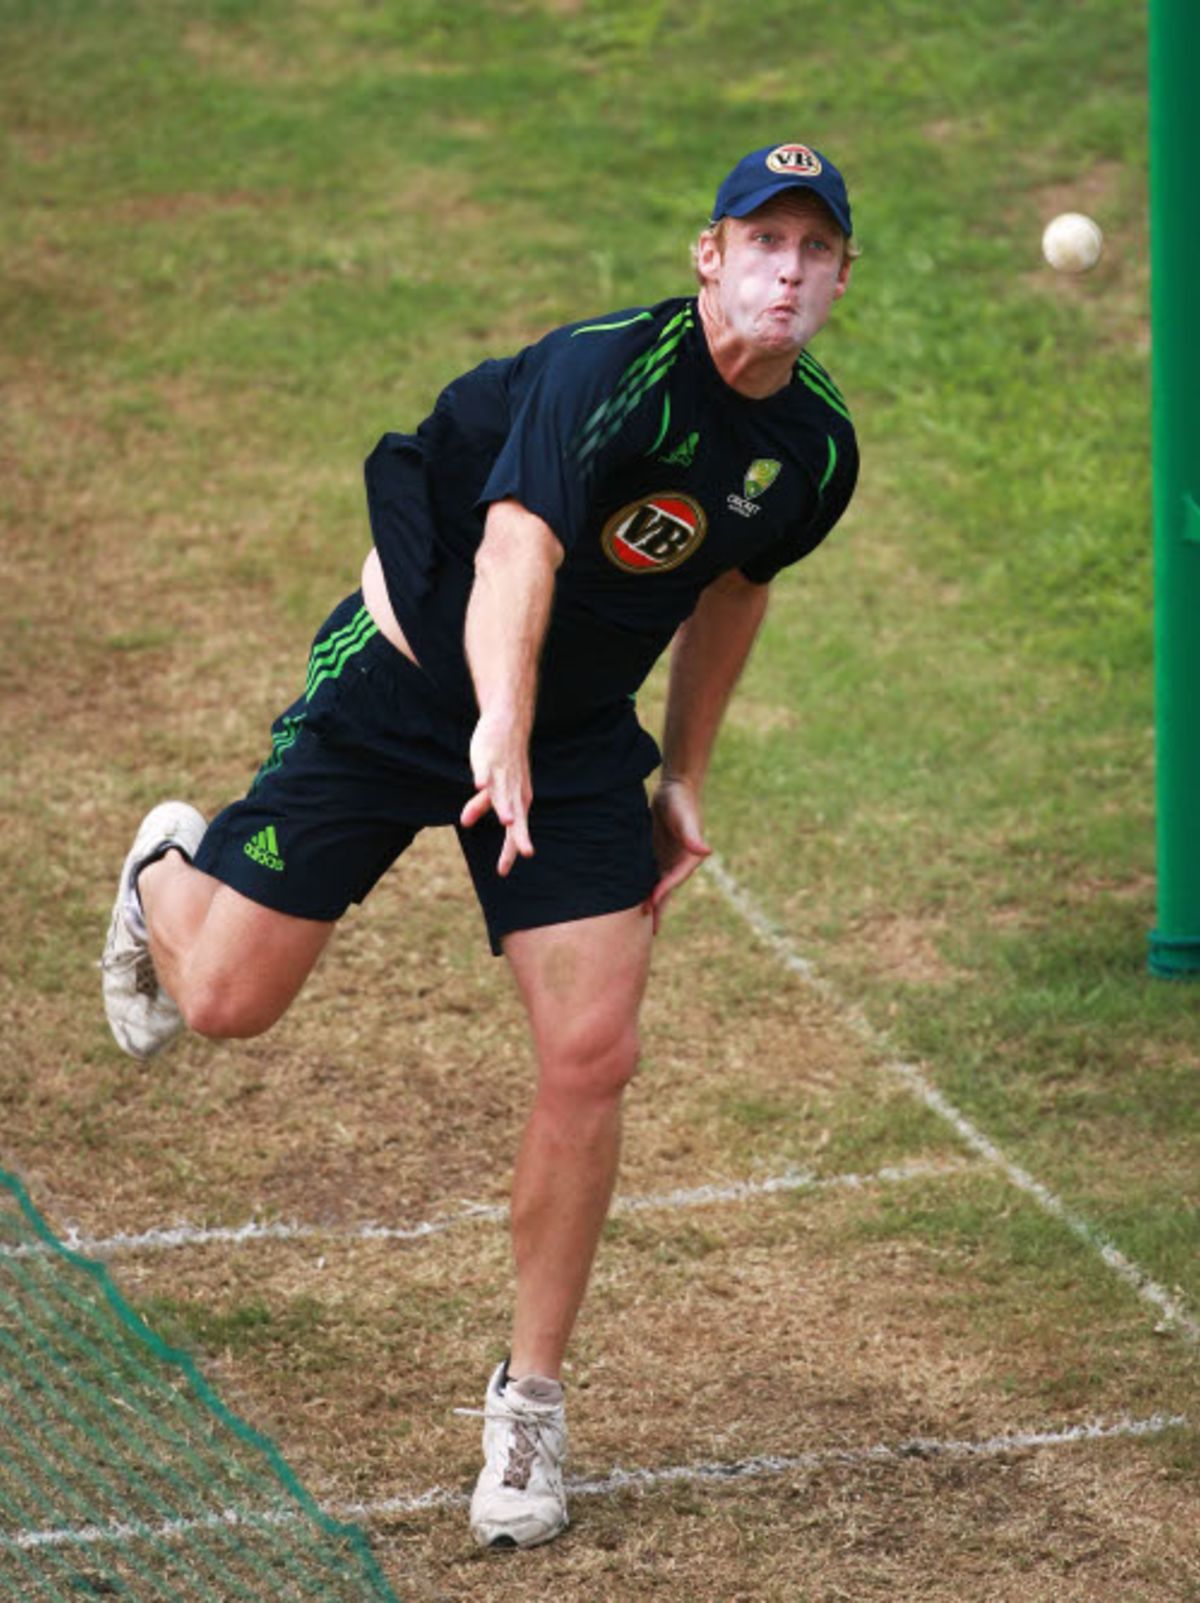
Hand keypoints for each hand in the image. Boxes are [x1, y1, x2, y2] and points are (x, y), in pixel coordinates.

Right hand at [459, 708, 533, 875]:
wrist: (508, 725)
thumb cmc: (502, 761)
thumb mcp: (493, 787)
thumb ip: (480, 805)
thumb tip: (463, 822)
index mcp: (517, 801)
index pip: (515, 831)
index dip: (509, 850)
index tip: (502, 872)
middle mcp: (513, 791)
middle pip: (516, 815)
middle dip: (520, 834)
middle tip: (526, 852)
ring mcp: (503, 775)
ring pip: (503, 793)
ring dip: (504, 806)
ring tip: (508, 821)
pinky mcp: (490, 758)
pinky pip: (487, 768)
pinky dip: (484, 775)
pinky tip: (478, 784)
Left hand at [643, 777, 710, 933]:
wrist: (675, 788)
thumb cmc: (681, 800)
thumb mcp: (686, 816)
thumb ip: (692, 834)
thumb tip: (706, 851)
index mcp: (688, 857)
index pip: (674, 879)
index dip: (663, 892)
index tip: (651, 903)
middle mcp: (678, 862)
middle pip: (667, 889)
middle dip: (658, 908)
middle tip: (650, 933)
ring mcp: (667, 858)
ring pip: (656, 885)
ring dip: (650, 902)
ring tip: (639, 923)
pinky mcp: (655, 853)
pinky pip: (648, 875)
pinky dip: (641, 887)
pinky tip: (631, 899)